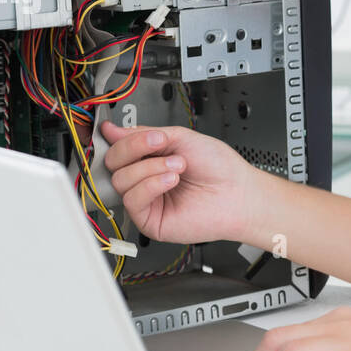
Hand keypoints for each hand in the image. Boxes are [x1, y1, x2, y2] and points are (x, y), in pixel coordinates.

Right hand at [99, 119, 259, 244]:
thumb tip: (112, 130)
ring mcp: (146, 200)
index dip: (125, 138)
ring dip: (150, 168)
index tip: (145, 134)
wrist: (237, 192)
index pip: (118, 147)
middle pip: (113, 163)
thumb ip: (144, 134)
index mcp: (149, 158)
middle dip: (135, 149)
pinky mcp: (149, 219)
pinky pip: (132, 200)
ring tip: (177, 166)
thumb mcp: (180, 138)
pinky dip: (150, 185)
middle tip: (161, 144)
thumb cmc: (218, 168)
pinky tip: (170, 180)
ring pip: (121, 180)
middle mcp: (144, 178)